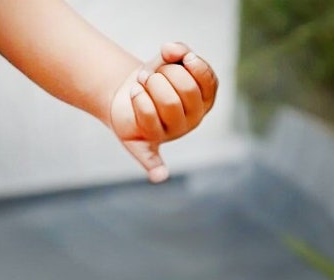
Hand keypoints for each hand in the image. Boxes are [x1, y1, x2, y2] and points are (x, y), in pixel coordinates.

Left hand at [108, 42, 217, 182]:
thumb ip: (177, 51)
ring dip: (149, 84)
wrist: (126, 95)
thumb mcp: (168, 60)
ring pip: (168, 103)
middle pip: (186, 90)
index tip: (172, 54)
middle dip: (164, 73)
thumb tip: (171, 49)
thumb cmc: (155, 78)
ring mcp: (172, 134)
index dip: (192, 63)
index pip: (207, 80)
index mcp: (204, 101)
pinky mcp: (148, 145)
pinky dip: (154, 164)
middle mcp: (193, 120)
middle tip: (149, 74)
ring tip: (139, 83)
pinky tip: (160, 177)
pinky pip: (150, 137)